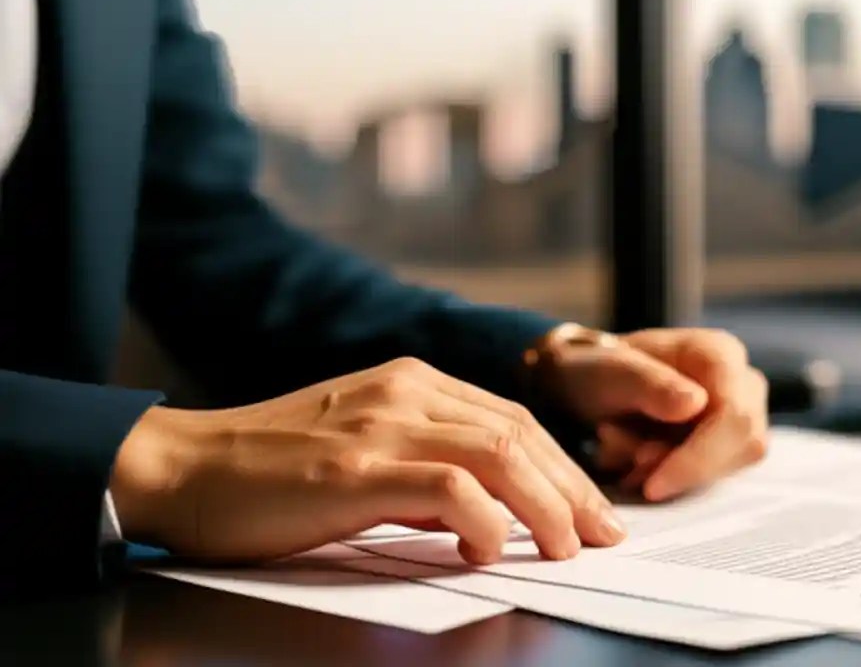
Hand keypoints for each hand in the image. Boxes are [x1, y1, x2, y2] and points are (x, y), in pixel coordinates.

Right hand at [110, 358, 624, 564]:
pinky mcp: (356, 465)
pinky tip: (489, 549)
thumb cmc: (270, 475)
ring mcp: (382, 423)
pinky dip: (484, 520)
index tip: (591, 513)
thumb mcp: (365, 461)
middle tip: (603, 536)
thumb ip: (424, 477)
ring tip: (568, 549)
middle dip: (572, 489)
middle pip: (521, 433)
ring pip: (499, 452)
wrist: (184, 470)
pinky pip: (449, 486)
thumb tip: (481, 515)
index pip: (514, 421)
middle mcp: (407, 391)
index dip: (563, 468)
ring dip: (547, 505)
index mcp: (413, 384)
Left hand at [542, 328, 768, 501]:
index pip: (735, 415)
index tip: (654, 485)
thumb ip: (650, 384)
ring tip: (620, 448)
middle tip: (627, 463)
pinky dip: (666, 478)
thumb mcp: (611, 372)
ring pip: (724, 469)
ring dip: (666, 472)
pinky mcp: (726, 448)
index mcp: (721, 353)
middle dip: (680, 467)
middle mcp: (742, 385)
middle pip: (741, 446)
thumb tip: (695, 404)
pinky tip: (632, 460)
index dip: (700, 457)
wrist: (593, 387)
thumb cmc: (603, 371)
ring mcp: (738, 419)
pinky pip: (708, 479)